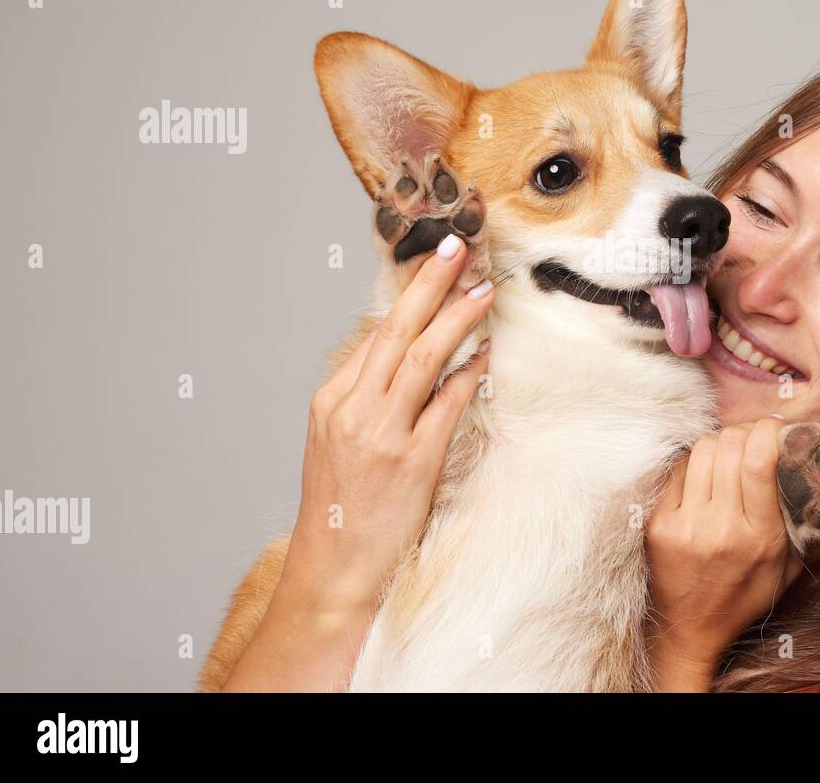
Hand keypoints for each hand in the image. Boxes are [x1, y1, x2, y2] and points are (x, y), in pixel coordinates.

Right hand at [281, 234, 494, 614]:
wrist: (333, 572)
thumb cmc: (341, 512)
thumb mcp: (337, 446)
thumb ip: (366, 402)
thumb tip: (404, 360)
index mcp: (331, 401)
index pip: (376, 335)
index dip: (409, 295)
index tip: (435, 265)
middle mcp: (353, 409)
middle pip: (397, 330)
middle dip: (430, 283)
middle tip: (458, 246)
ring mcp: (382, 433)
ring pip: (424, 356)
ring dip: (458, 317)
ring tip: (484, 288)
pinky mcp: (413, 460)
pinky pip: (448, 402)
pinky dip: (470, 373)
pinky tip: (488, 353)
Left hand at [645, 417, 802, 690]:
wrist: (690, 630)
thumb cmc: (744, 596)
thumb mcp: (787, 567)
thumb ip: (801, 522)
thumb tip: (816, 470)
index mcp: (759, 537)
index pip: (759, 462)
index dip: (768, 431)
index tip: (775, 427)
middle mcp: (721, 528)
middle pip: (729, 447)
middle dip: (744, 431)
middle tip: (751, 437)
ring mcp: (685, 525)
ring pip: (702, 451)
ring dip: (719, 442)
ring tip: (728, 452)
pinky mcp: (658, 525)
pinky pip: (677, 470)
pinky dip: (693, 462)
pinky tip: (703, 472)